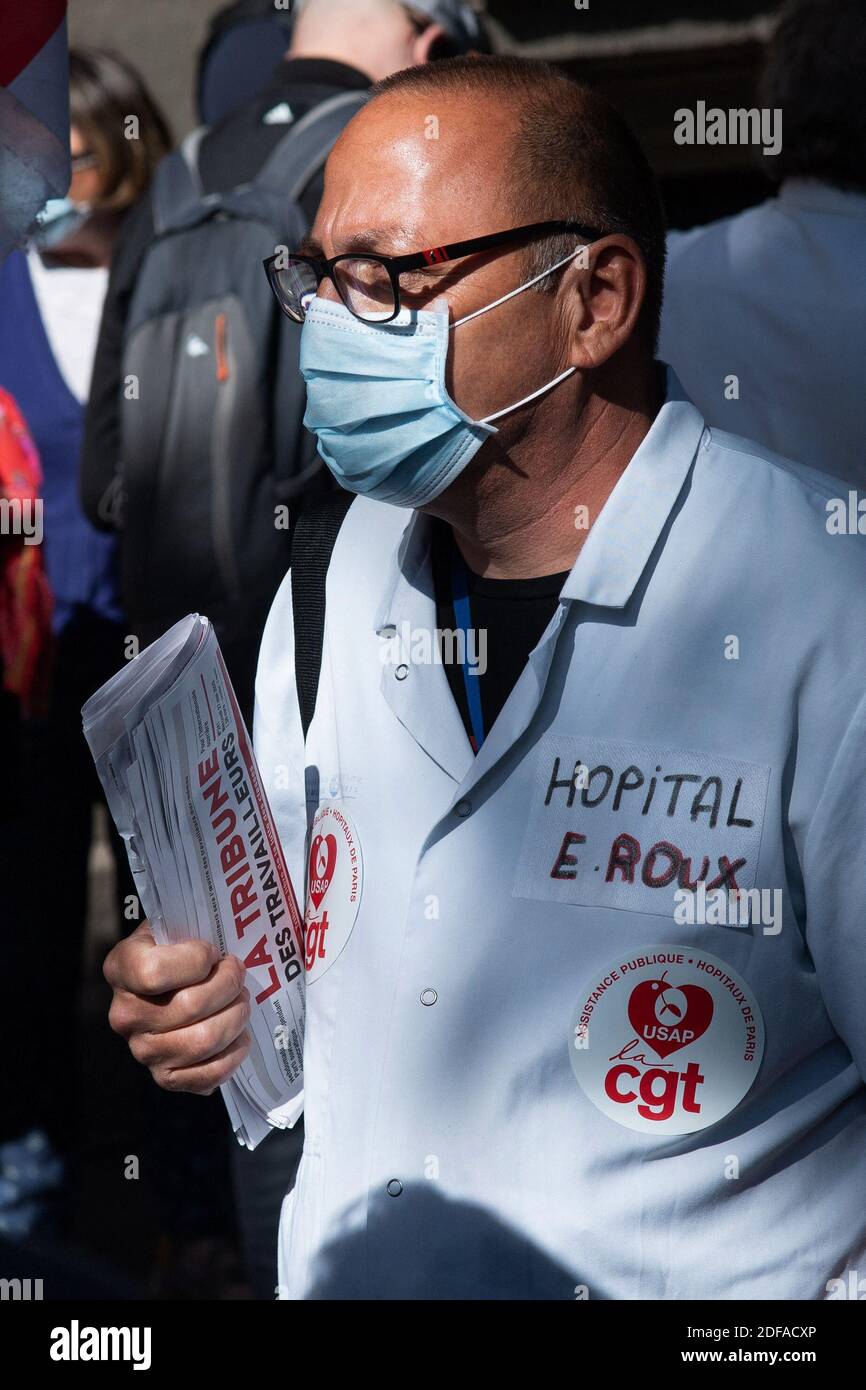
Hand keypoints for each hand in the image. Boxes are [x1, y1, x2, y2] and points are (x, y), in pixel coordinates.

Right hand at [104, 922, 250, 1094]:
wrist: (168, 984)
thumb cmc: (178, 949)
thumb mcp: (176, 924)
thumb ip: (193, 924)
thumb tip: (237, 923)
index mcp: (121, 968)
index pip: (155, 971)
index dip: (196, 960)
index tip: (213, 952)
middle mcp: (124, 1014)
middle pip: (190, 1006)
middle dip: (229, 986)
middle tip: (239, 975)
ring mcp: (143, 1050)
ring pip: (203, 1041)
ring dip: (235, 1017)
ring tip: (241, 1001)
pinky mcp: (165, 1077)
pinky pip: (209, 1075)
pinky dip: (234, 1053)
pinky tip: (239, 1035)